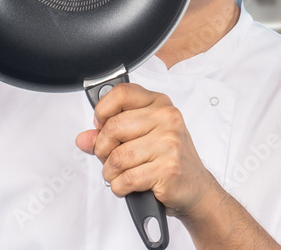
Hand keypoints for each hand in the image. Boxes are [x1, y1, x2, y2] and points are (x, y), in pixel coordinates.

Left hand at [75, 83, 221, 217]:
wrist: (196, 187)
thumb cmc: (169, 160)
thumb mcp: (142, 138)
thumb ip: (110, 135)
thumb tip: (84, 138)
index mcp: (160, 104)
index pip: (122, 93)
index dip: (103, 110)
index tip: (101, 125)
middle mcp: (167, 119)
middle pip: (113, 127)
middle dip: (103, 149)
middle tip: (111, 158)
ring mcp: (169, 143)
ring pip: (116, 157)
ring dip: (111, 172)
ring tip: (123, 174)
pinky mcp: (167, 168)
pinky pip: (125, 179)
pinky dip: (120, 187)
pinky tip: (131, 184)